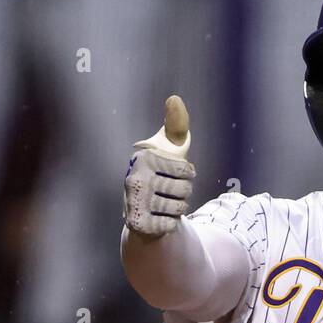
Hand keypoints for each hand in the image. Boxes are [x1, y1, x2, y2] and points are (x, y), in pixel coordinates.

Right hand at [123, 95, 196, 237]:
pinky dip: (169, 224)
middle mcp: (135, 178)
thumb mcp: (171, 148)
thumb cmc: (162, 172)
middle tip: (167, 191)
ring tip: (163, 204)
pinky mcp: (136, 223)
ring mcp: (134, 202)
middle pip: (185, 190)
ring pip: (179, 208)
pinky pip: (170, 225)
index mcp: (144, 158)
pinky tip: (158, 218)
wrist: (142, 209)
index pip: (187, 171)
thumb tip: (174, 98)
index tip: (174, 174)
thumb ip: (176, 125)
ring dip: (177, 209)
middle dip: (183, 193)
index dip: (187, 175)